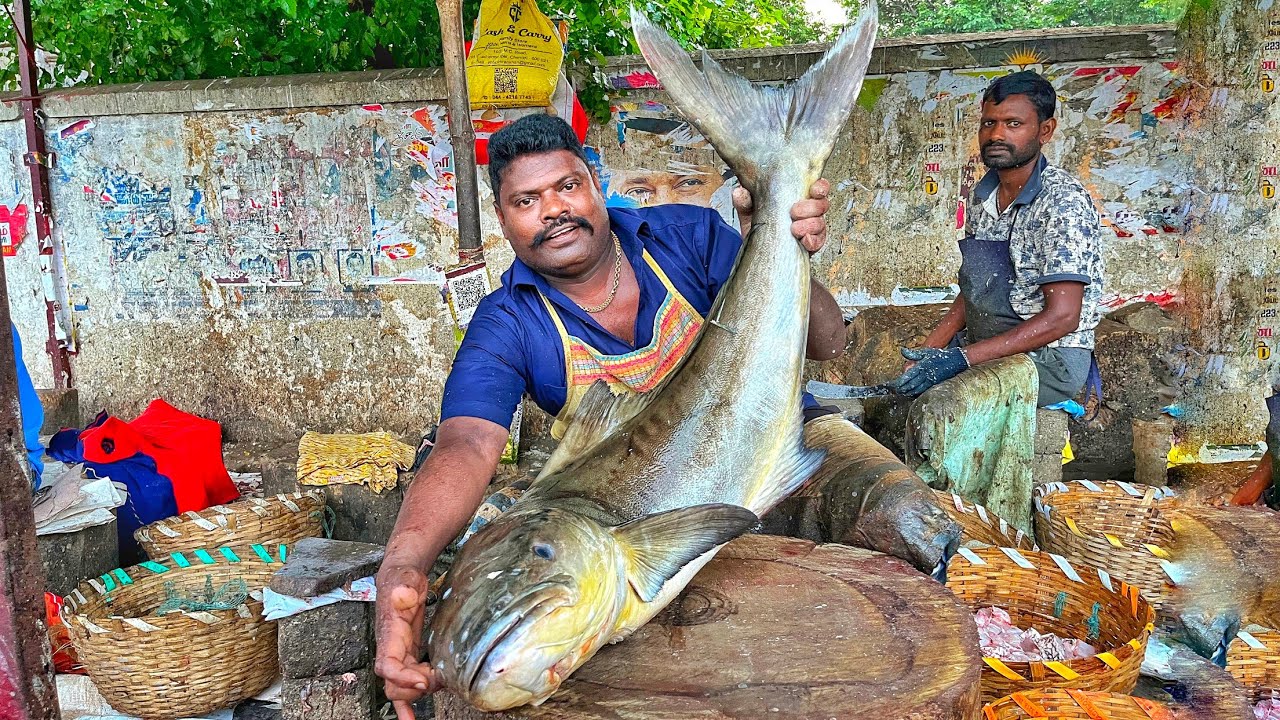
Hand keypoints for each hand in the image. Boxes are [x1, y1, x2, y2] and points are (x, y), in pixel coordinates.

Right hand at [375, 565, 439, 719]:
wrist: (401, 578)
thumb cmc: (401, 579)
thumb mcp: (404, 579)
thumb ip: (404, 588)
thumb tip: (406, 594)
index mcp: (388, 635)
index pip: (387, 665)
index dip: (402, 678)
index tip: (422, 679)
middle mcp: (390, 649)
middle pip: (393, 684)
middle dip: (414, 689)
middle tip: (437, 679)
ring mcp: (399, 655)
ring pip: (400, 688)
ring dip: (416, 694)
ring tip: (437, 683)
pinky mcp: (409, 656)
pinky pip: (406, 683)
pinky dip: (408, 701)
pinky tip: (411, 716)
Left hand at [732, 179, 830, 253]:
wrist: (759, 252)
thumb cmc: (760, 226)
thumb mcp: (749, 212)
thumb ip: (745, 201)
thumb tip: (739, 192)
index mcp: (798, 197)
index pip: (817, 187)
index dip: (820, 187)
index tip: (813, 190)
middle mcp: (809, 212)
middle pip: (822, 204)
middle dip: (810, 208)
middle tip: (794, 212)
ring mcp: (812, 229)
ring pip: (820, 223)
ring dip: (808, 225)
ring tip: (793, 229)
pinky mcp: (811, 245)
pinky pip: (818, 242)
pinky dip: (811, 241)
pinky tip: (802, 240)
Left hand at [891, 347, 969, 396]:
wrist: (956, 360)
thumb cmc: (939, 355)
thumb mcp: (926, 352)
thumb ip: (913, 354)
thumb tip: (902, 350)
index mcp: (922, 366)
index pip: (907, 376)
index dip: (899, 382)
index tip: (892, 385)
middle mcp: (925, 374)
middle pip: (910, 385)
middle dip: (901, 389)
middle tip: (894, 391)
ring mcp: (931, 380)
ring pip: (916, 389)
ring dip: (907, 392)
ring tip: (901, 393)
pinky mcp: (935, 384)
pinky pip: (923, 390)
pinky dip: (916, 393)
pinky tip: (911, 394)